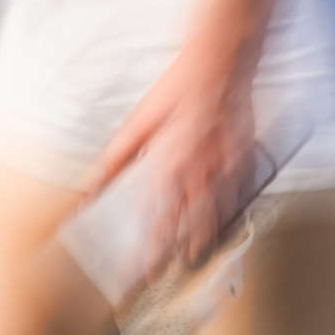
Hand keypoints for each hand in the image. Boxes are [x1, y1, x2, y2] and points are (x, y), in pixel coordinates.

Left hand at [89, 46, 257, 276]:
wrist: (220, 61)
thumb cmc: (177, 88)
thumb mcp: (139, 122)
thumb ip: (117, 159)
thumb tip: (91, 185)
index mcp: (171, 163)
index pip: (159, 217)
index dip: (152, 246)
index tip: (144, 267)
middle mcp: (200, 171)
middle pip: (186, 222)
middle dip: (174, 250)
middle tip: (163, 272)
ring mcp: (225, 167)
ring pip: (213, 213)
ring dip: (202, 237)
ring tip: (193, 257)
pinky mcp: (243, 158)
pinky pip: (237, 193)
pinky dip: (230, 210)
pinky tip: (225, 222)